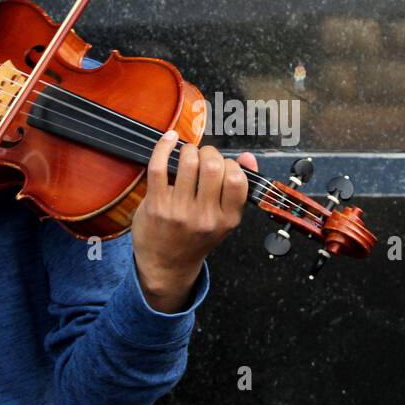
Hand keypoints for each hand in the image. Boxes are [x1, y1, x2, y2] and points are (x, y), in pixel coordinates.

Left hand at [131, 130, 257, 312]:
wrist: (167, 265)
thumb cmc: (195, 239)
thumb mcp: (224, 220)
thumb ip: (238, 189)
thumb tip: (248, 157)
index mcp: (227, 219)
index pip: (236, 178)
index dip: (230, 164)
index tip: (222, 166)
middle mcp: (205, 216)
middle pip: (213, 166)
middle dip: (209, 152)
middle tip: (203, 156)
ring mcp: (179, 211)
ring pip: (188, 162)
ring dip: (188, 150)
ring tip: (187, 154)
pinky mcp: (156, 205)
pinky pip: (159, 166)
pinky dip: (164, 147)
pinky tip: (169, 140)